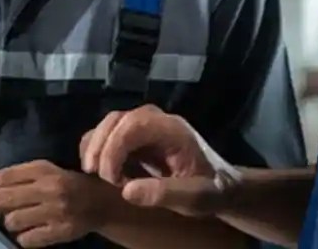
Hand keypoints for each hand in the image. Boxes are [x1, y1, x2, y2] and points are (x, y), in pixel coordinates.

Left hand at [0, 160, 109, 247]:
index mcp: (41, 169)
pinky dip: (22, 238)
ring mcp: (56, 210)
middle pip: (3, 199)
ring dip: (8, 225)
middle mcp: (49, 187)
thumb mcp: (42, 172)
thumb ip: (14, 178)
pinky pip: (27, 239)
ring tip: (16, 223)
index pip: (3, 177)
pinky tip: (29, 233)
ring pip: (12, 221)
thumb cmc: (62, 184)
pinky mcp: (62, 231)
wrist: (98, 202)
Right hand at [78, 105, 236, 217]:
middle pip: (116, 120)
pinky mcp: (136, 135)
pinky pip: (109, 133)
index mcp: (172, 129)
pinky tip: (101, 171)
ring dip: (95, 146)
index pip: (133, 125)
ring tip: (95, 175)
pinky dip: (98, 148)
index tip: (112, 179)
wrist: (222, 185)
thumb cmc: (211, 191)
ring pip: (108, 124)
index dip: (114, 148)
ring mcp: (145, 124)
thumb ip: (164, 194)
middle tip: (95, 176)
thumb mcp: (195, 198)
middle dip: (99, 146)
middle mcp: (156, 119)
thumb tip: (126, 191)